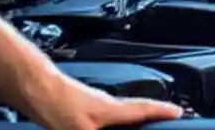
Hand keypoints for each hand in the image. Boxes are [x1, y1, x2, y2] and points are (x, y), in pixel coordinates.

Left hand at [24, 71, 182, 129]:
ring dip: (135, 118)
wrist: (36, 89)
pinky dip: (118, 122)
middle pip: (138, 110)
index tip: (179, 112)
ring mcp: (96, 104)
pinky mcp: (84, 107)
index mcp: (114, 110)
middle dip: (153, 114)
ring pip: (123, 113)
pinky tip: (109, 127)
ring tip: (142, 125)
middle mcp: (108, 104)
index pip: (145, 109)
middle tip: (164, 119)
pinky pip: (109, 116)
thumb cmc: (58, 106)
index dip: (163, 111)